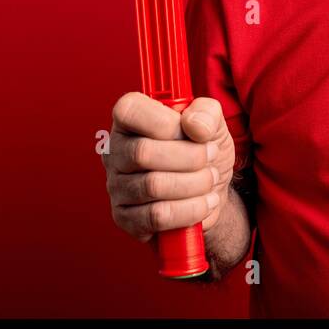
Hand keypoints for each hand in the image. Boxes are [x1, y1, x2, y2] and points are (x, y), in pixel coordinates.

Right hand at [103, 93, 234, 241]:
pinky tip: (204, 202)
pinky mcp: (125, 218)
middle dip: (190, 157)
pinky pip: (157, 216)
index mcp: (130, 119)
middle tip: (210, 156)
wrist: (210, 191)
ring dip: (195, 184)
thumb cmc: (203, 150)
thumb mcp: (213, 123)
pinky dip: (190, 209)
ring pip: (153, 186)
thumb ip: (207, 112)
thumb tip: (194, 125)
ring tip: (209, 179)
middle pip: (143, 152)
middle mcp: (115, 151)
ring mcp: (116, 186)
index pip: (129, 111)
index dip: (166, 123)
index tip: (194, 132)